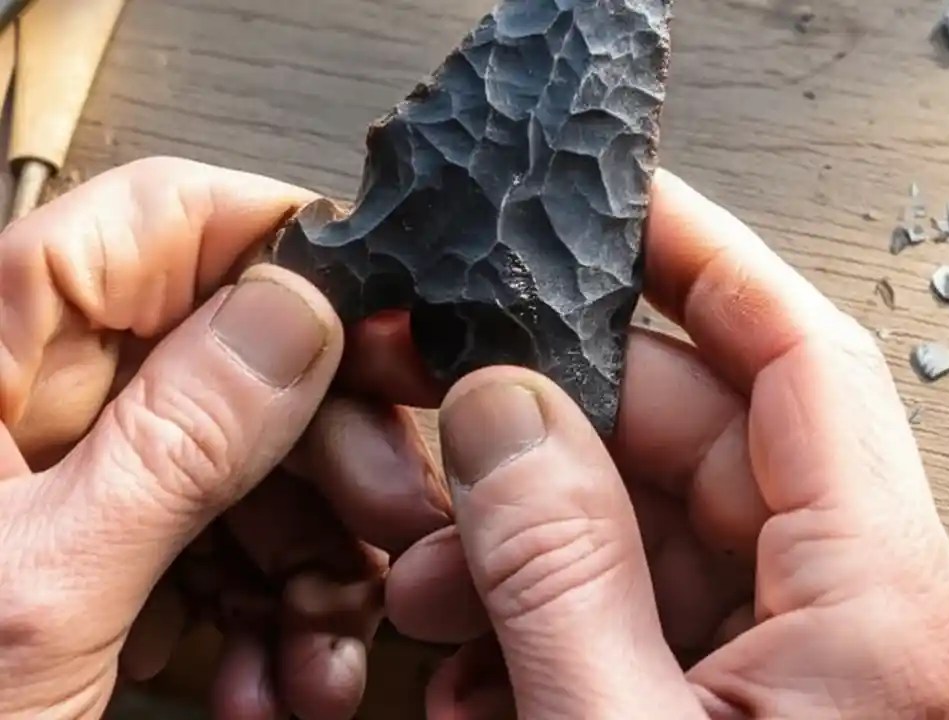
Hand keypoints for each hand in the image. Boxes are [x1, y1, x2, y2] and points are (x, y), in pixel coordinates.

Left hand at [0, 158, 450, 719]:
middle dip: (330, 448)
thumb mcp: (43, 589)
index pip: (170, 219)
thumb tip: (296, 314)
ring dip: (313, 557)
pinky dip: (269, 607)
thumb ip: (176, 441)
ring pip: (251, 460)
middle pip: (238, 352)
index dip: (297, 258)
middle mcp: (33, 394)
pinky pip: (222, 540)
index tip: (393, 335)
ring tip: (322, 652)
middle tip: (389, 519)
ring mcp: (73, 476)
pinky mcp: (101, 546)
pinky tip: (279, 674)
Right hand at [385, 170, 948, 718]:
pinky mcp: (814, 712)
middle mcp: (902, 627)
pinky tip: (496, 672)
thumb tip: (508, 418)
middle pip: (720, 447)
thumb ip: (559, 572)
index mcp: (895, 618)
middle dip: (563, 448)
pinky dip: (584, 628)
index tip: (622, 206)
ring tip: (443, 600)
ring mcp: (861, 671)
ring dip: (548, 555)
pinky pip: (692, 620)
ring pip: (686, 539)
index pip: (806, 360)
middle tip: (453, 447)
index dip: (704, 261)